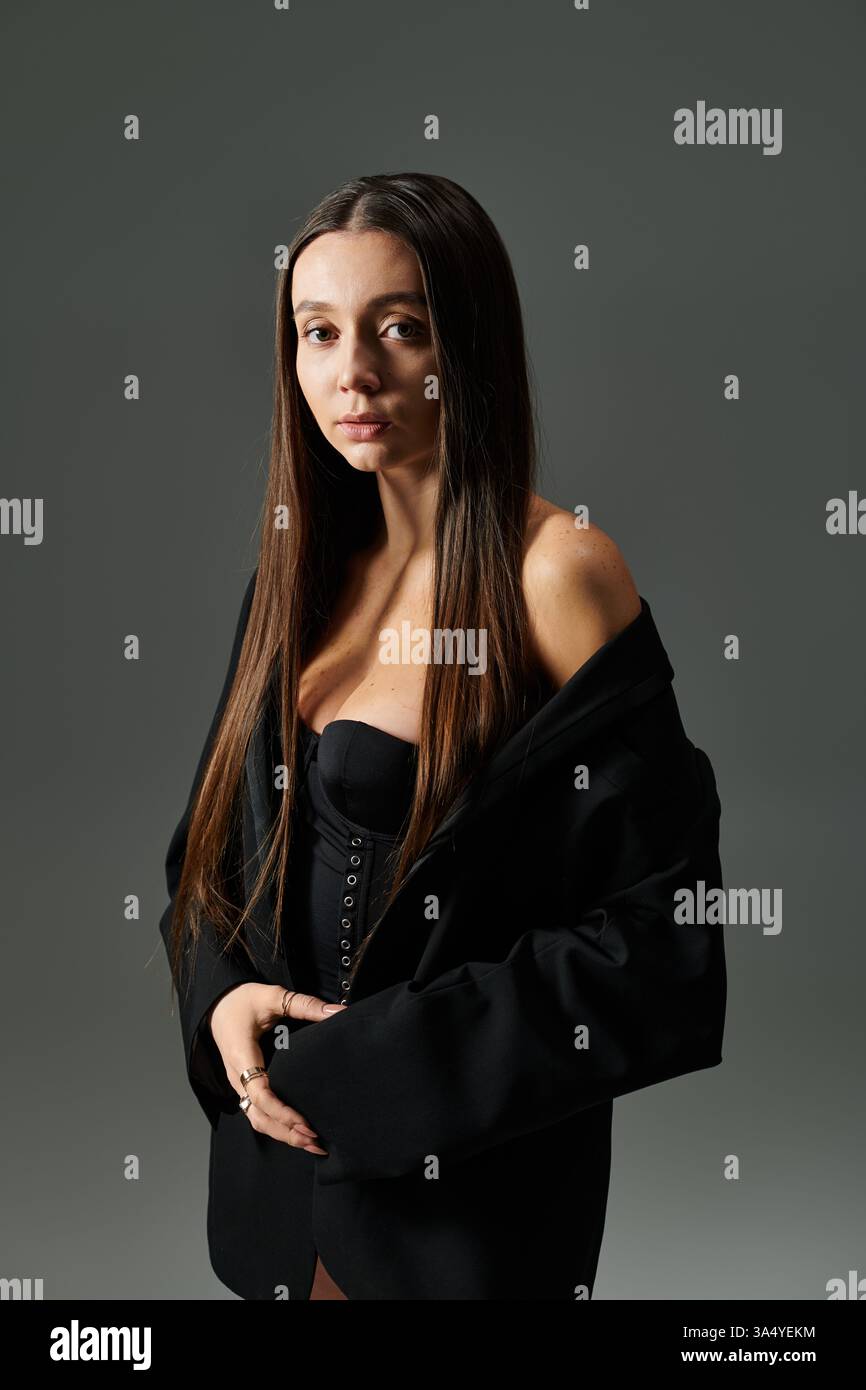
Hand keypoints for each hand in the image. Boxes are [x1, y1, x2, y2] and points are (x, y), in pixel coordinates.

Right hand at [208, 983, 343, 1153]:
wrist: (217, 1004)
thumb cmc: (242, 1000)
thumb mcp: (272, 996)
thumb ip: (304, 1004)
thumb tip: (338, 1012)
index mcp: (241, 1056)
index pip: (260, 1094)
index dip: (282, 1112)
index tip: (305, 1122)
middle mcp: (237, 1077)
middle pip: (259, 1116)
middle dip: (287, 1133)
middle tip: (317, 1142)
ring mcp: (240, 1084)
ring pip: (257, 1120)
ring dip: (283, 1135)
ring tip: (312, 1144)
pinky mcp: (245, 1086)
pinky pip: (258, 1113)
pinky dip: (277, 1126)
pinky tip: (296, 1131)